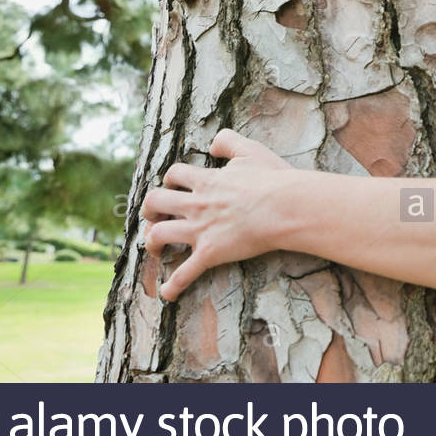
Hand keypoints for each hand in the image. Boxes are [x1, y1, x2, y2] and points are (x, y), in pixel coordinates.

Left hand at [141, 128, 295, 301]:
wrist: (285, 206)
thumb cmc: (273, 179)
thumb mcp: (251, 150)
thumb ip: (229, 141)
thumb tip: (213, 144)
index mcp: (206, 180)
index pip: (175, 175)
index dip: (170, 179)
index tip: (173, 186)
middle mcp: (197, 204)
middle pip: (156, 201)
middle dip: (150, 209)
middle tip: (154, 216)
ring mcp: (200, 229)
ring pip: (159, 234)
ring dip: (152, 243)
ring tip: (155, 249)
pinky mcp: (210, 253)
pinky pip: (184, 273)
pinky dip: (173, 285)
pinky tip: (168, 294)